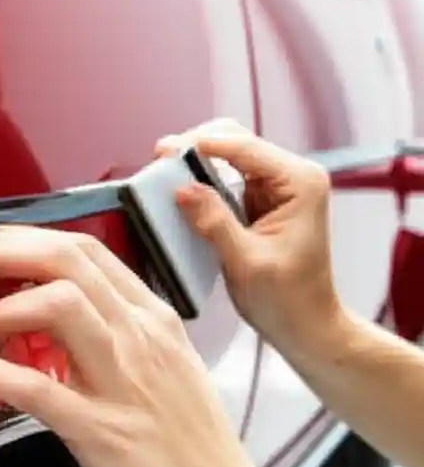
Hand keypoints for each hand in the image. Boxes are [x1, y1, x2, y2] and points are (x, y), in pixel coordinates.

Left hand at [0, 225, 285, 466]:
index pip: (85, 249)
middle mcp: (141, 340)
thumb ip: (118, 336)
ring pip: (56, 303)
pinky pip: (39, 389)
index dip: (26, 241)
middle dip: (4, 253)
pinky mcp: (103, 433)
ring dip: (2, 313)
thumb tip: (57, 314)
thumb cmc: (194, 456)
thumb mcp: (166, 371)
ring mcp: (123, 384)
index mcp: (154, 322)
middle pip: (65, 258)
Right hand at [156, 118, 341, 353]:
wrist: (306, 325)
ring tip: (164, 172)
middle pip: (235, 141)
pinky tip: (180, 188)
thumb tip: (181, 189)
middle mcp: (291, 177)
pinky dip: (200, 180)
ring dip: (195, 162)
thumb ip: (214, 222)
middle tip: (160, 160)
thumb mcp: (246, 262)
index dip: (202, 145)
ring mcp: (276, 188)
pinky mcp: (259, 201)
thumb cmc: (288, 299)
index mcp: (300, 183)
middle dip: (196, 146)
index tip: (165, 151)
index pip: (245, 147)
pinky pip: (225, 177)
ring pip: (227, 155)